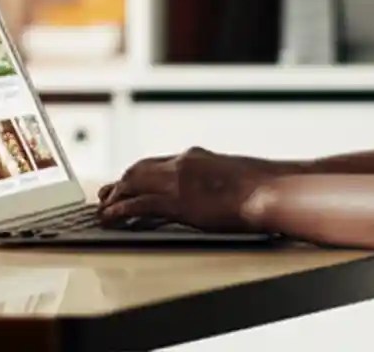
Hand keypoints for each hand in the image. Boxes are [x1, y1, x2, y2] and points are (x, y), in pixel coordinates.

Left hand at [97, 147, 277, 231]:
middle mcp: (182, 163)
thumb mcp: (234, 175)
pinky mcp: (178, 202)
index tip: (127, 181)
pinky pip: (139, 205)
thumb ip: (215, 180)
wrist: (271, 190)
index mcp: (196, 157)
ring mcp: (178, 181)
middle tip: (106, 195)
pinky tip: (110, 218)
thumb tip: (214, 191)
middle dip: (120, 183)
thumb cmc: (263, 186)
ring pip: (133, 184)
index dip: (138, 173)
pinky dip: (120, 210)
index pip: (158, 162)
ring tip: (103, 210)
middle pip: (139, 170)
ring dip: (114, 197)